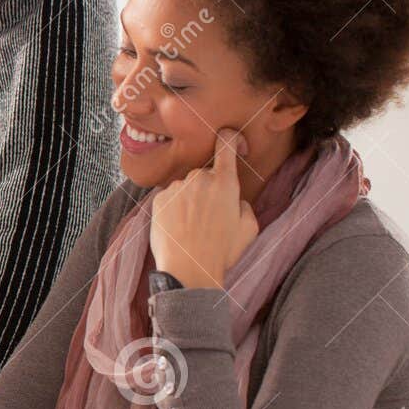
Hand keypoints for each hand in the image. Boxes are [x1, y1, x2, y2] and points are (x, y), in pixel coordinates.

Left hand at [149, 128, 259, 289]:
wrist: (188, 269)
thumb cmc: (222, 251)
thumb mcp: (249, 228)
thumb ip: (244, 205)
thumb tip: (235, 200)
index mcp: (225, 183)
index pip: (226, 145)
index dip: (229, 139)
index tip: (229, 140)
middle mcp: (199, 179)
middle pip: (205, 174)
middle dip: (208, 189)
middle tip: (209, 216)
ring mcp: (177, 188)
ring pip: (186, 187)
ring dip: (189, 199)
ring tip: (191, 226)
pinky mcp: (158, 199)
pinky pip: (169, 197)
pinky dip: (173, 208)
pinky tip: (178, 227)